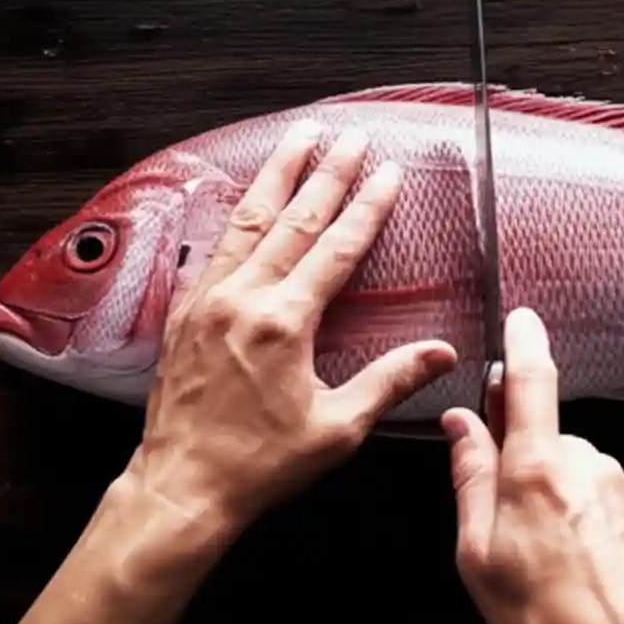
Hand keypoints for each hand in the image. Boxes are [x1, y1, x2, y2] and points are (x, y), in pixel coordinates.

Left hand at [132, 119, 456, 527]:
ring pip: (246, 221)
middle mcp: (241, 298)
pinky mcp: (184, 313)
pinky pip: (215, 247)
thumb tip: (441, 353)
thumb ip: (389, 381)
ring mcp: (206, 301)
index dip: (366, 206)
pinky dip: (237, 214)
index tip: (386, 171)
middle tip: (348, 136)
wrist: (182, 487)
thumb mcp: (338, 428)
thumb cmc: (258, 464)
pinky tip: (245, 198)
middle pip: (291, 220)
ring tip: (296, 137)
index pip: (335, 248)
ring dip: (275, 175)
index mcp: (283, 322)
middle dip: (325, 173)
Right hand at [441, 308, 623, 623]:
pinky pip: (614, 504)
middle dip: (529, 469)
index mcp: (538, 469)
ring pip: (583, 475)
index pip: (532, 382)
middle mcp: (591, 467)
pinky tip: (586, 569)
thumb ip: (471, 478)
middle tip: (514, 529)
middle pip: (550, 442)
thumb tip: (463, 426)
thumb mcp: (478, 555)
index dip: (524, 344)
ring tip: (555, 564)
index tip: (521, 319)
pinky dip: (597, 525)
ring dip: (565, 502)